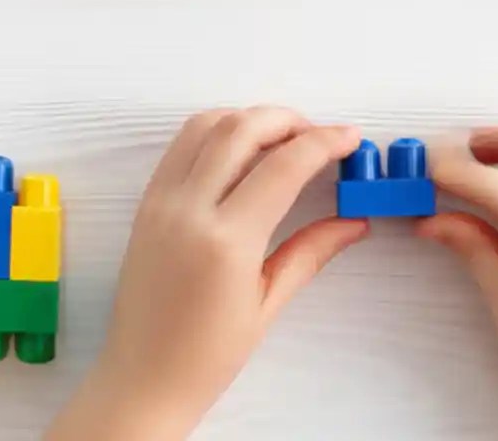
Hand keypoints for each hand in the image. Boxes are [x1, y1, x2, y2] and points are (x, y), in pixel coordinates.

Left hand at [48, 107, 366, 440]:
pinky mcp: (146, 203)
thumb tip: (355, 220)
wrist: (142, 380)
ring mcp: (160, 203)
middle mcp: (188, 211)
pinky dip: (216, 131)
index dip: (323, 142)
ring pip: (205, 125)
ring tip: (282, 137)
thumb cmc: (206, 356)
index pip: (283, 166)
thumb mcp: (268, 304)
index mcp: (226, 242)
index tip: (350, 137)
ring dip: (249, 118)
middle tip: (319, 135)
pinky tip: (242, 149)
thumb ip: (311, 252)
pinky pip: (180, 146)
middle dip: (288, 119)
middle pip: (241, 129)